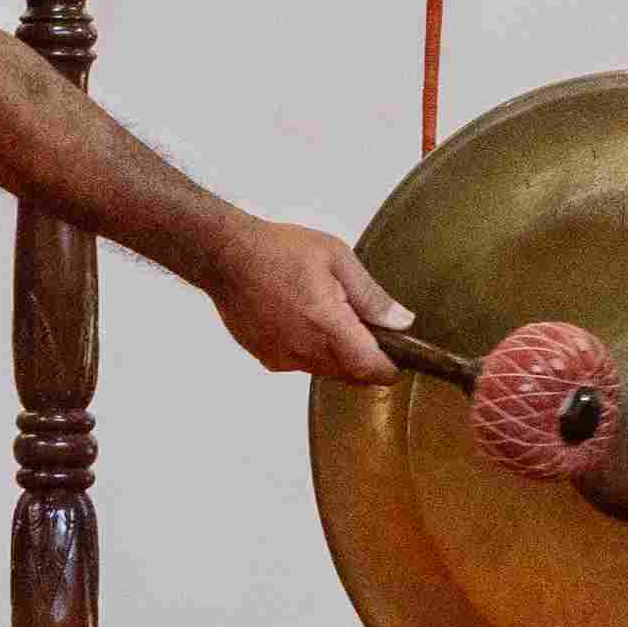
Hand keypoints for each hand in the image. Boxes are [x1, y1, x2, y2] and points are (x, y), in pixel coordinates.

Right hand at [194, 216, 410, 380]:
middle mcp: (305, 349)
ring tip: (329, 316)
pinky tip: (302, 320)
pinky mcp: (268, 359)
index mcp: (327, 325)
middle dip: (366, 360)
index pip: (370, 369)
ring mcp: (284, 358)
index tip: (398, 358)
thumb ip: (371, 296)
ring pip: (327, 371)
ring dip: (338, 355)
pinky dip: (312, 351)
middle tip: (368, 329)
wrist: (226, 257)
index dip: (390, 369)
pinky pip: (302, 365)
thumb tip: (401, 321)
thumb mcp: (336, 259)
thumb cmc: (278, 251)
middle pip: (351, 375)